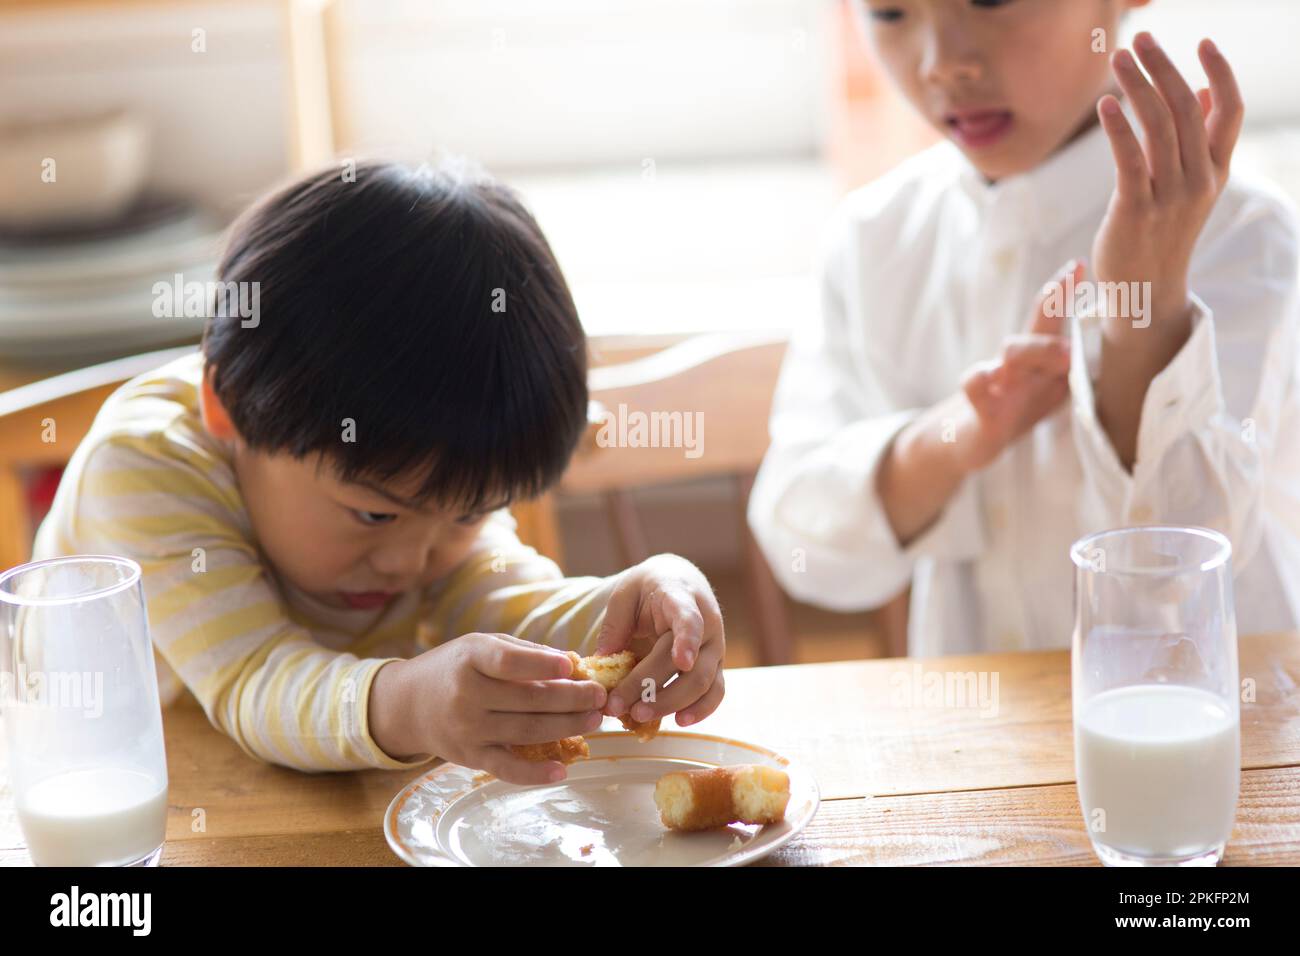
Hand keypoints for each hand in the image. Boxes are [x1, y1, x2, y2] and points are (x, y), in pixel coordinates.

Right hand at [368, 632, 606, 784]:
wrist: (409, 703)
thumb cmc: (455, 668)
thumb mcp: (481, 646)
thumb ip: (523, 653)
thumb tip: (572, 665)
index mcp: (471, 659)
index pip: (509, 661)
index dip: (542, 664)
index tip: (572, 666)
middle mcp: (467, 694)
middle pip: (528, 699)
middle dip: (571, 698)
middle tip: (599, 696)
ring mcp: (468, 729)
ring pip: (526, 731)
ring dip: (566, 727)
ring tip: (594, 719)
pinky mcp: (470, 757)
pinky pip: (507, 768)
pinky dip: (535, 773)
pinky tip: (562, 769)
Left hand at [594, 554, 725, 728]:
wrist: (679, 582)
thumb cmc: (649, 588)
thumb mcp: (625, 593)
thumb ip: (615, 623)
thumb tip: (601, 660)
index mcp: (683, 599)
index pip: (690, 620)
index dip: (687, 640)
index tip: (681, 661)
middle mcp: (708, 624)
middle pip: (689, 664)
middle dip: (654, 688)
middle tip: (621, 706)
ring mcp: (715, 648)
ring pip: (702, 683)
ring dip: (671, 703)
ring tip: (639, 716)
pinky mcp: (715, 666)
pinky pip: (715, 693)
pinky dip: (700, 710)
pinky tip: (678, 721)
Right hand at [949, 261, 1078, 471]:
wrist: (974, 442)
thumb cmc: (1017, 411)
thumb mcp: (1050, 391)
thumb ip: (1074, 372)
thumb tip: (1128, 356)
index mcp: (1041, 360)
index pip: (1054, 319)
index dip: (1065, 291)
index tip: (1080, 264)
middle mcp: (1018, 363)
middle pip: (1036, 324)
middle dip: (1054, 300)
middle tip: (1071, 278)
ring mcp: (997, 382)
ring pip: (1012, 351)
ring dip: (1038, 349)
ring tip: (1067, 356)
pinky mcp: (980, 409)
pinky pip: (975, 386)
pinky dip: (981, 379)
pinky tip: (991, 377)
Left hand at [1093, 33, 1242, 336]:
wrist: (1147, 293)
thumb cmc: (1162, 234)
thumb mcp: (1189, 187)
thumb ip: (1197, 142)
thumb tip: (1201, 94)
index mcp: (1215, 170)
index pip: (1230, 110)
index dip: (1220, 72)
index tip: (1202, 41)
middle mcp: (1198, 180)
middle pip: (1186, 107)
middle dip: (1163, 67)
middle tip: (1140, 40)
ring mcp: (1168, 196)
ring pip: (1157, 126)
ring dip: (1136, 86)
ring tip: (1118, 59)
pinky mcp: (1135, 211)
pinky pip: (1129, 160)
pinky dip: (1118, 127)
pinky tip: (1106, 104)